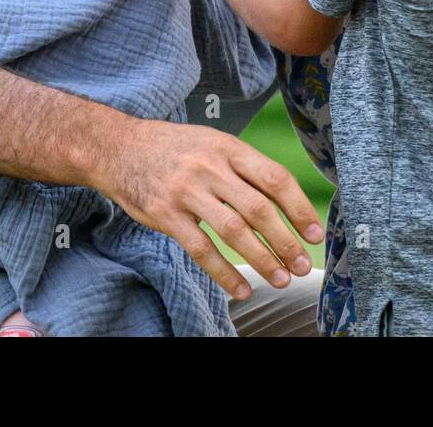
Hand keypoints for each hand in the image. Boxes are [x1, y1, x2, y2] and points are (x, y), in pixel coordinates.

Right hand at [93, 116, 322, 299]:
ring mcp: (187, 191)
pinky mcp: (166, 214)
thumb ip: (243, 167)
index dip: (299, 208)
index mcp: (228, 148)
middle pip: (259, 208)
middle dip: (286, 241)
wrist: (118, 147)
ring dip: (262, 259)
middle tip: (302, 266)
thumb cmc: (173, 148)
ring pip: (234, 231)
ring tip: (280, 278)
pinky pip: (201, 249)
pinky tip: (242, 288)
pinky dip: (224, 273)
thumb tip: (285, 200)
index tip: (314, 234)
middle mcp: (211, 167)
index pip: (274, 178)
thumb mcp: (211, 143)